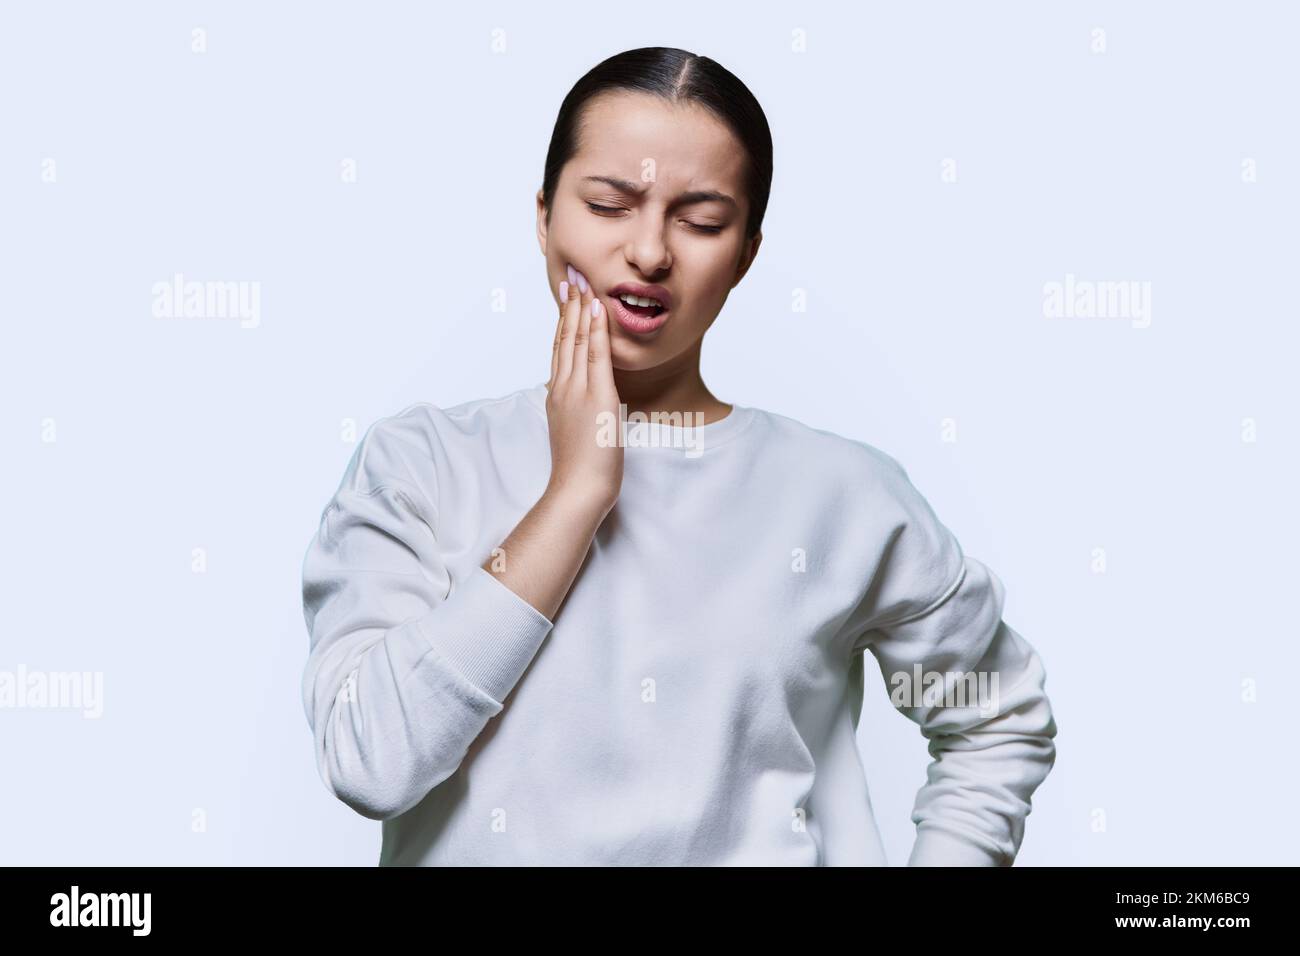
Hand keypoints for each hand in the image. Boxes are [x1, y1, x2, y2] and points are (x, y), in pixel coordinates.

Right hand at [544, 264, 622, 518]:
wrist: (578, 489)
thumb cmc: (580, 469)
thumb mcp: (574, 432)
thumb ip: (576, 411)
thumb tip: (583, 403)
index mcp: (558, 395)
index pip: (559, 349)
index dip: (563, 320)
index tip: (567, 297)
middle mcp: (563, 388)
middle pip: (563, 337)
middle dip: (568, 305)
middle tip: (571, 276)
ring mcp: (577, 391)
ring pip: (576, 340)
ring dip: (580, 308)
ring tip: (582, 281)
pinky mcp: (596, 397)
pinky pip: (595, 356)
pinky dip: (595, 330)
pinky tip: (597, 309)